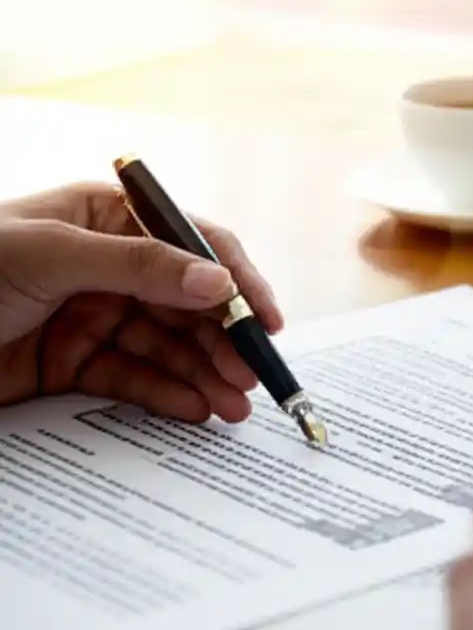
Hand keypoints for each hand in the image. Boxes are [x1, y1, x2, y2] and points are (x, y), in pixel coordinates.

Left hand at [0, 182, 283, 422]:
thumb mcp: (49, 256)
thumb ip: (139, 266)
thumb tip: (219, 281)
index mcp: (105, 219)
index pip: (191, 243)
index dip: (236, 280)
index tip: (266, 320)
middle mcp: (107, 265)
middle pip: (187, 303)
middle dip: (223, 339)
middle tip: (251, 377)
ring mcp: (93, 315)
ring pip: (168, 346)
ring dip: (204, 374)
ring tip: (233, 407)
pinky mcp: (75, 363)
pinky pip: (135, 379)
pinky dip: (168, 396)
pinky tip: (194, 410)